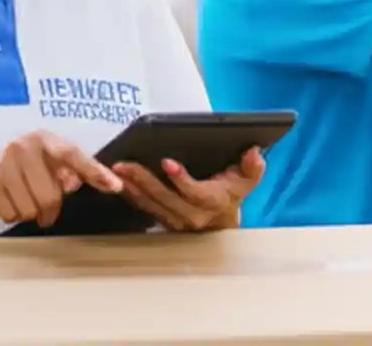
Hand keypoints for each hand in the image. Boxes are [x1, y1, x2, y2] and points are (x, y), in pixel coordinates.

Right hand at [0, 130, 123, 226]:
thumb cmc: (15, 172)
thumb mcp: (41, 166)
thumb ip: (64, 173)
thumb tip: (75, 181)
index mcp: (42, 139)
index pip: (73, 155)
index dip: (95, 172)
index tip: (116, 186)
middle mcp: (23, 146)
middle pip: (53, 195)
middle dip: (49, 209)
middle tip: (40, 207)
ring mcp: (4, 164)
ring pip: (33, 209)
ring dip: (29, 213)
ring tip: (18, 199)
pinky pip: (13, 215)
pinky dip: (11, 215)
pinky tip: (3, 201)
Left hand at [112, 147, 265, 231]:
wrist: (223, 220)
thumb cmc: (232, 192)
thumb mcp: (247, 179)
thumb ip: (253, 166)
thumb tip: (253, 152)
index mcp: (213, 202)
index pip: (195, 193)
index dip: (181, 179)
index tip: (167, 162)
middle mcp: (192, 215)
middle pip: (165, 199)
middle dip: (144, 181)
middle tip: (126, 164)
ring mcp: (175, 220)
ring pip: (150, 205)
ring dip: (132, 187)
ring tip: (117, 170)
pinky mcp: (162, 219)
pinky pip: (143, 208)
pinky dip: (130, 194)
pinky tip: (118, 181)